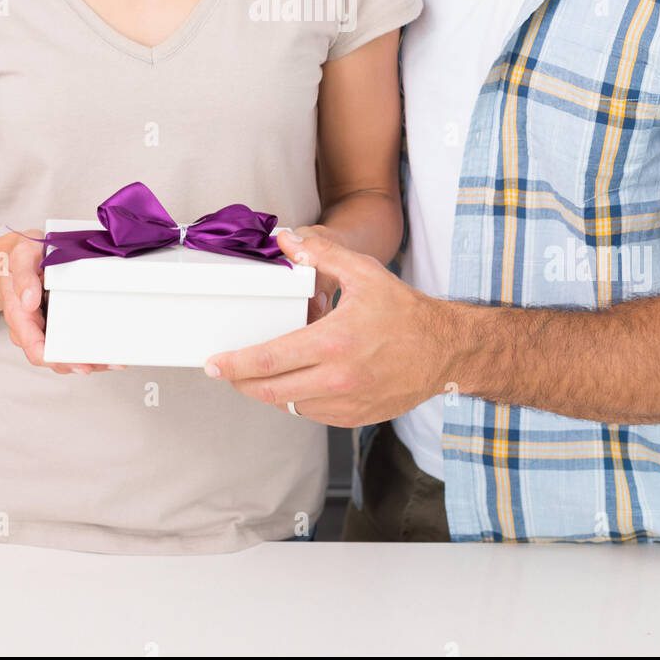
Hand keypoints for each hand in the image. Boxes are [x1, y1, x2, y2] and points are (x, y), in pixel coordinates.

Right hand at [0, 228, 124, 375]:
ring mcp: (43, 327)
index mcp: (19, 314)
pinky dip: (86, 348)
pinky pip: (68, 341)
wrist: (24, 253)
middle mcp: (30, 327)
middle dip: (80, 363)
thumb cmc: (22, 254)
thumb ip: (23, 276)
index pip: (34, 347)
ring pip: (63, 354)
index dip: (57, 359)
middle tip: (110, 363)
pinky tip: (106, 351)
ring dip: (88, 360)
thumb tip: (28, 301)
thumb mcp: (21, 256)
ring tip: (116, 361)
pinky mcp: (56, 323)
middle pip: (53, 357)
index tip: (80, 365)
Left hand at [204, 229, 458, 425]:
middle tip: (226, 371)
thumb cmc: (405, 312)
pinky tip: (295, 381)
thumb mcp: (364, 273)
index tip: (214, 364)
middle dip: (241, 382)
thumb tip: (286, 240)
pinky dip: (297, 399)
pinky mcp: (355, 418)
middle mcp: (338, 379)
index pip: (269, 360)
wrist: (445, 351)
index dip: (235, 364)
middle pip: (271, 390)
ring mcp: (347, 403)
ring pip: (290, 404)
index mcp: (334, 342)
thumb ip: (322, 255)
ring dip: (269, 390)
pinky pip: (312, 413)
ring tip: (259, 372)